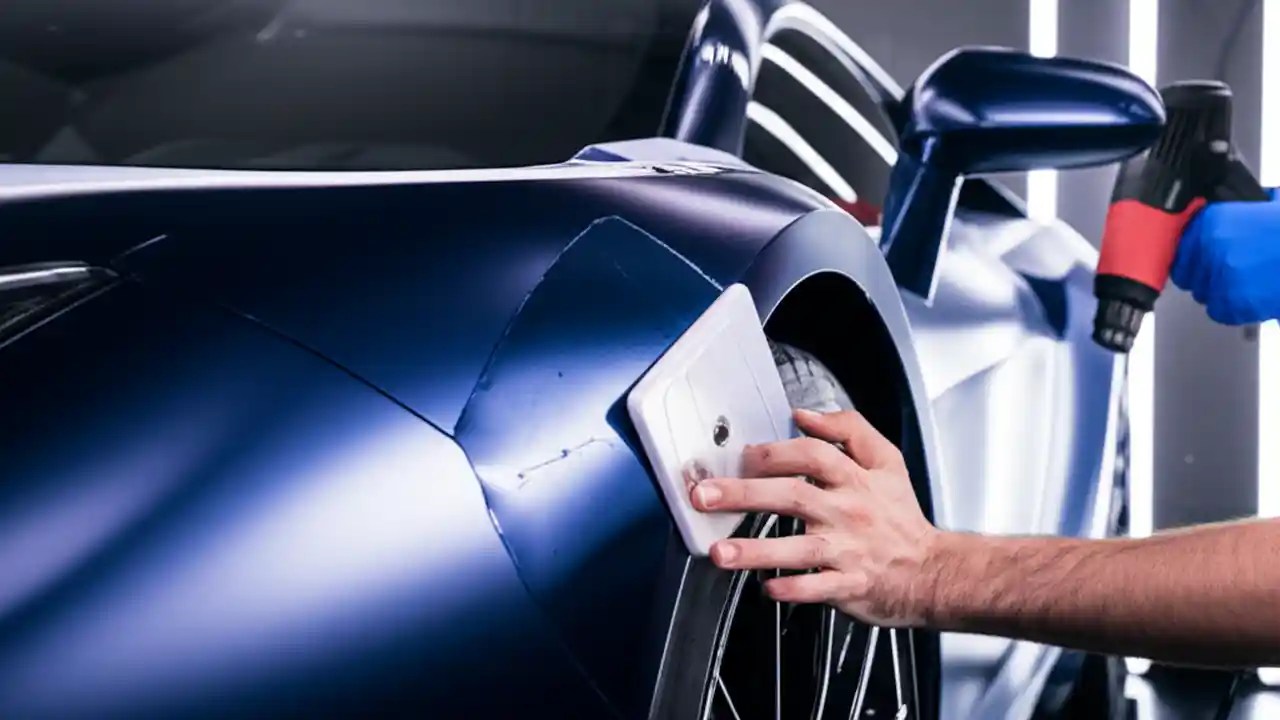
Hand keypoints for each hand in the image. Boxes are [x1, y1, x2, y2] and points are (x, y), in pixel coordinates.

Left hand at [689, 408, 941, 626]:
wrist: (933, 572)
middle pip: (792, 496)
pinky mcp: (849, 586)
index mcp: (855, 479)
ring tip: (719, 553)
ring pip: (798, 548)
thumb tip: (803, 414)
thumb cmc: (900, 518)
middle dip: (744, 494)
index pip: (811, 455)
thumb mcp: (887, 462)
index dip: (774, 452)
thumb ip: (849, 429)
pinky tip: (766, 588)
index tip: (741, 456)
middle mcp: (848, 512)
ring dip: (755, 551)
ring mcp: (847, 551)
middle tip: (704, 496)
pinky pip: (816, 588)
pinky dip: (791, 588)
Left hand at [1171, 188, 1279, 324]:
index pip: (1180, 251)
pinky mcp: (1234, 300)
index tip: (1202, 265)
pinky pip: (1221, 313)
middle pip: (1189, 277)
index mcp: (1212, 220)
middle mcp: (1210, 247)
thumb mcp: (1262, 209)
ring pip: (1205, 296)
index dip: (1194, 262)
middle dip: (1208, 279)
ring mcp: (1220, 275)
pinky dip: (1238, 310)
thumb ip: (1230, 222)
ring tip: (1253, 283)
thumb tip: (1211, 235)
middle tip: (1234, 275)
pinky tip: (1257, 297)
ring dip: (1224, 294)